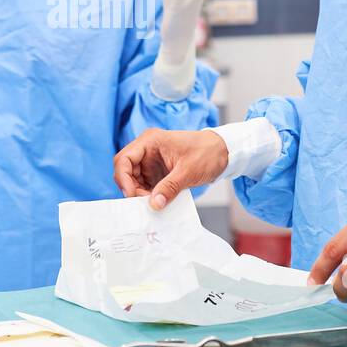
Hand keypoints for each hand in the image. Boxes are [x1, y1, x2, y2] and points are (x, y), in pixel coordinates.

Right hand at [114, 128, 228, 208]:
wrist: (222, 152)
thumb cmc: (207, 152)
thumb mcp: (188, 171)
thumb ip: (170, 187)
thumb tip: (154, 204)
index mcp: (150, 141)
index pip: (124, 159)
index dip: (123, 178)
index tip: (132, 195)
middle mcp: (147, 150)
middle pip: (126, 171)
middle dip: (132, 189)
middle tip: (145, 204)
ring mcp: (151, 161)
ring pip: (134, 180)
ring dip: (140, 194)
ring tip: (153, 204)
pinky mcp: (157, 171)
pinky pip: (146, 185)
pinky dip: (149, 195)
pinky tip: (157, 202)